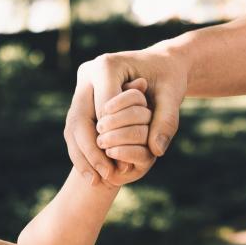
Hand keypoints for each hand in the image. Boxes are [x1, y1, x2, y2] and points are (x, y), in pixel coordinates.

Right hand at [64, 44, 188, 187]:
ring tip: (95, 180)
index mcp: (107, 66)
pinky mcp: (81, 98)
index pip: (103, 109)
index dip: (111, 139)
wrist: (160, 63)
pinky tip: (90, 174)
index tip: (120, 165)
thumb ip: (165, 121)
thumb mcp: (172, 97)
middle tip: (105, 176)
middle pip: (81, 119)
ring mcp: (81, 86)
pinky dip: (81, 153)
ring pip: (73, 127)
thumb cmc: (168, 78)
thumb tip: (156, 150)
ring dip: (83, 156)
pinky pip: (74, 130)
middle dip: (92, 151)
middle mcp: (88, 73)